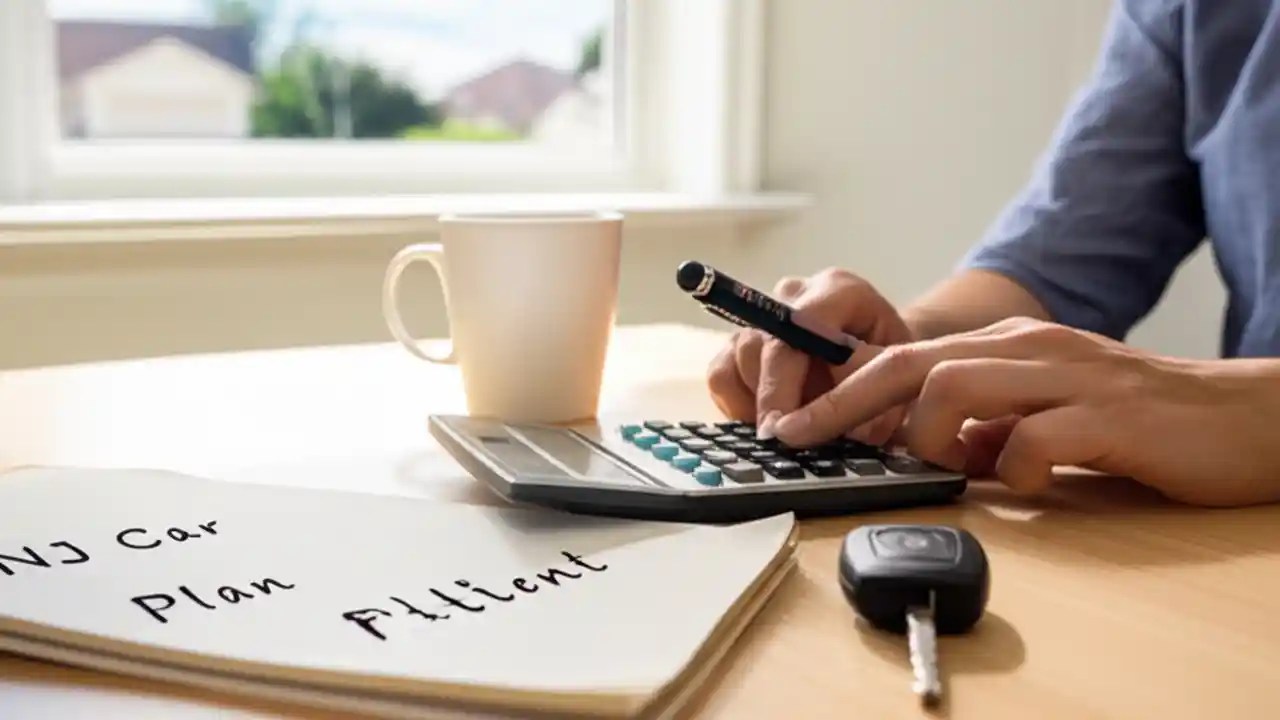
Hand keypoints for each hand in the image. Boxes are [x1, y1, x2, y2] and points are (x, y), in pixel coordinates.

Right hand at [705, 268, 914, 441]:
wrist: (884, 360)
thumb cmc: (896, 368)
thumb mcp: (899, 376)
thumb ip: (874, 390)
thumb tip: (853, 425)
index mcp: (839, 291)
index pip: (798, 326)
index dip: (786, 380)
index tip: (783, 427)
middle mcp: (794, 295)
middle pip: (760, 343)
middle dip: (770, 400)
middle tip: (780, 441)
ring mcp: (762, 315)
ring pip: (735, 358)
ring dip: (756, 402)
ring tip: (788, 427)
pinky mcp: (740, 341)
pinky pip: (721, 374)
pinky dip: (737, 404)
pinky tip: (766, 420)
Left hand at [772, 316, 1279, 506]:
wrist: (1240, 418)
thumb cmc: (1136, 421)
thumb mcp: (1046, 414)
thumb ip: (989, 425)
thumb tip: (931, 451)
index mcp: (1007, 346)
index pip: (902, 357)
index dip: (842, 391)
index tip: (798, 426)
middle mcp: (1027, 348)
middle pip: (909, 362)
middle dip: (842, 404)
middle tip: (799, 439)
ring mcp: (1066, 376)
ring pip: (954, 386)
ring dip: (927, 436)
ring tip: (944, 467)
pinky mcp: (1107, 415)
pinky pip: (1030, 440)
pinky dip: (1011, 470)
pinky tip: (1029, 482)